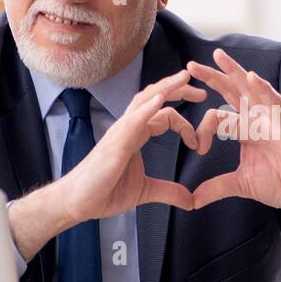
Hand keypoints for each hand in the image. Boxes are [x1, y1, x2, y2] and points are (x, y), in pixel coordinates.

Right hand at [9, 69, 204, 259]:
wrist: (79, 203)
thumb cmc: (104, 192)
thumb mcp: (145, 191)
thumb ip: (168, 191)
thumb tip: (190, 199)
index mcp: (136, 135)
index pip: (164, 115)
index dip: (185, 122)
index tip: (198, 142)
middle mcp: (128, 128)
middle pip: (155, 98)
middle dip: (179, 90)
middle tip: (202, 90)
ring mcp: (120, 132)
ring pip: (145, 101)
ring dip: (166, 88)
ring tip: (184, 78)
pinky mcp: (114, 143)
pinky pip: (132, 121)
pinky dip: (146, 108)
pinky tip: (160, 99)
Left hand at [187, 48, 280, 237]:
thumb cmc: (280, 183)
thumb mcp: (240, 184)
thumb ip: (216, 188)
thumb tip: (192, 201)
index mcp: (245, 129)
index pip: (218, 116)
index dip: (203, 129)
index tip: (196, 146)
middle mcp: (257, 119)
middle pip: (231, 91)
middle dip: (212, 77)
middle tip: (190, 65)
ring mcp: (271, 119)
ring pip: (251, 89)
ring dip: (234, 71)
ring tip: (218, 56)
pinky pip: (274, 102)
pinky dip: (263, 89)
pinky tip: (251, 77)